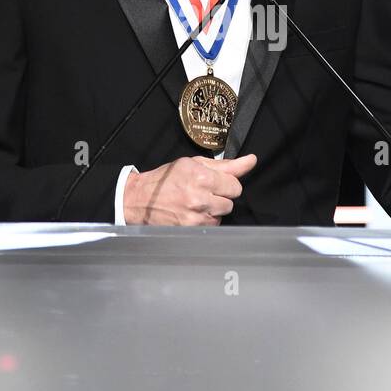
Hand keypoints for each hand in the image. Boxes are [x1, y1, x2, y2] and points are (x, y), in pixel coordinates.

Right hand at [123, 153, 256, 225]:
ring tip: (196, 202)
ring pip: (222, 215)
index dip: (226, 183)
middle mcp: (200, 198)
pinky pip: (211, 225)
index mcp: (202, 177)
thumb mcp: (193, 164)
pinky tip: (191, 212)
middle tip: (203, 191)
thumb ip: (225, 165)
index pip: (235, 185)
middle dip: (220, 196)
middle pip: (231, 202)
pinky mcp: (191, 229)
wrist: (140, 199)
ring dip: (213, 210)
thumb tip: (250, 161)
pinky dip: (205, 220)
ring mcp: (195, 216)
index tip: (216, 182)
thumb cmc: (165, 179)